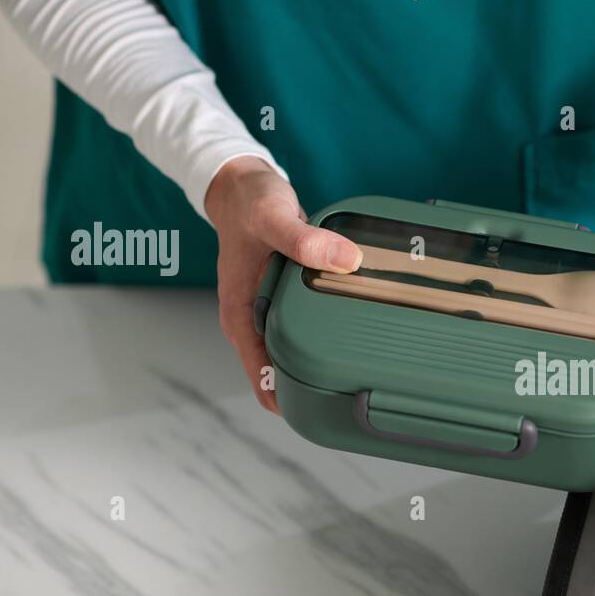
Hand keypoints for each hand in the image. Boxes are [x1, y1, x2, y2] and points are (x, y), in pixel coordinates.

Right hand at [204, 157, 361, 411]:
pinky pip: (303, 325)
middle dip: (307, 387)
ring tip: (354, 376)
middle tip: (348, 399)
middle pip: (278, 371)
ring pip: (291, 350)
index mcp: (241, 313)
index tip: (316, 412)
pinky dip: (322, 333)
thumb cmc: (249, 202)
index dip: (286, 398)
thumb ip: (306, 241)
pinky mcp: (284, 295)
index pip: (261, 374)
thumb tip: (345, 261)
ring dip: (316, 362)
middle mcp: (253, 317)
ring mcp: (267, 308)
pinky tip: (350, 334)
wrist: (240, 183)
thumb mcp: (274, 218)